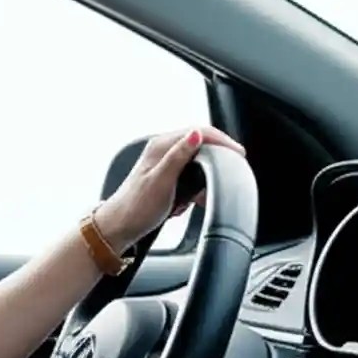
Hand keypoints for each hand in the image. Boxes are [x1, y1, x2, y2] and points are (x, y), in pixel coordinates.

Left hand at [93, 126, 244, 252]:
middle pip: (200, 143)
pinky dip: (197, 186)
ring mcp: (163, 162)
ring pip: (196, 160)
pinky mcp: (165, 176)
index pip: (199, 131)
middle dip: (216, 159)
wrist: (119, 227)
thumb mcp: (162, 181)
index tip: (239, 153)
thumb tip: (197, 134)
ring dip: (206, 175)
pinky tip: (196, 199)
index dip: (222, 141)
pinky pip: (189, 174)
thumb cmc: (136, 207)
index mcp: (161, 146)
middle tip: (233, 170)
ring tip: (208, 192)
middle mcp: (162, 150)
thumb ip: (179, 156)